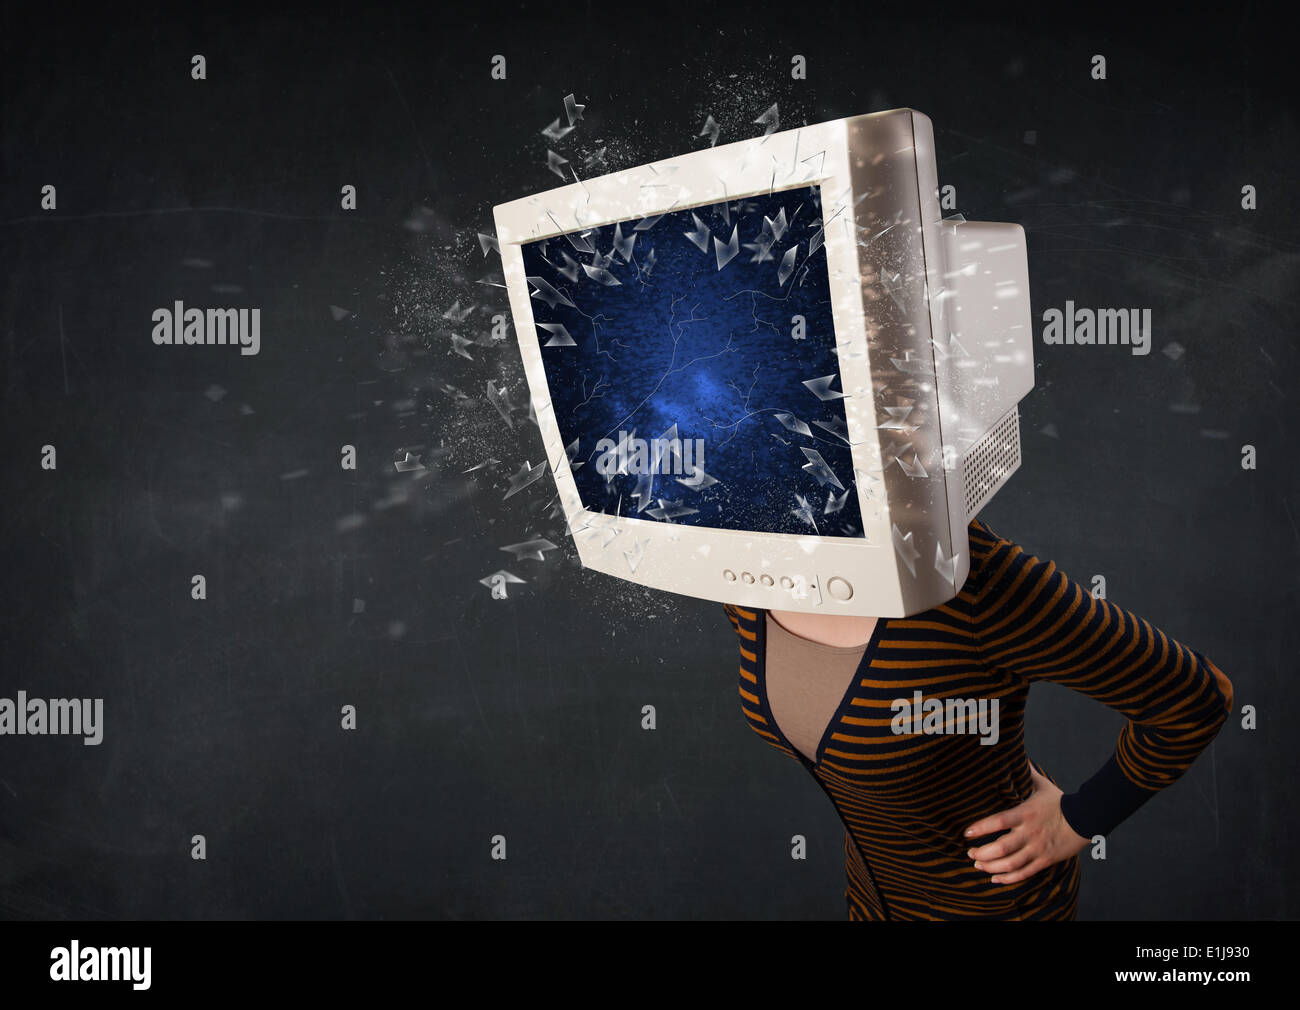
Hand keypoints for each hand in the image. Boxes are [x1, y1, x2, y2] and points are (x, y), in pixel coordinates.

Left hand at [961, 759, 1089, 885]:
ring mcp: (1038, 848)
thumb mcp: (1041, 785)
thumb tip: (1015, 755)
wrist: (1086, 819)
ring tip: (977, 864)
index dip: (981, 828)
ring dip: (991, 867)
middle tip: (969, 852)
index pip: (998, 821)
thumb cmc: (1060, 801)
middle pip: (1002, 847)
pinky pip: (1025, 873)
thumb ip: (1026, 773)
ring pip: (1011, 863)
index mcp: (1025, 813)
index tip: (966, 832)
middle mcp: (1030, 833)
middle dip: (982, 853)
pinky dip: (1008, 878)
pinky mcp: (1045, 860)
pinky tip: (995, 878)